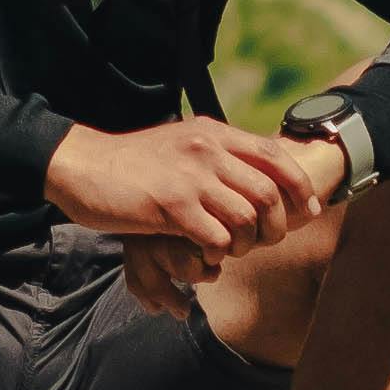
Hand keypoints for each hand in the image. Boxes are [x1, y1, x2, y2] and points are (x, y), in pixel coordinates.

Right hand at [43, 116, 337, 259]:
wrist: (81, 166)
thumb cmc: (131, 163)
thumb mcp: (180, 144)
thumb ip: (215, 153)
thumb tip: (254, 173)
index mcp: (213, 133)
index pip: (276, 155)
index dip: (300, 186)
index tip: (308, 210)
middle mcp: (208, 150)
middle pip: (270, 192)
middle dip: (278, 224)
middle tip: (268, 241)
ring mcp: (190, 177)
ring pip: (248, 217)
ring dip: (247, 243)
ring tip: (233, 250)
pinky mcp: (171, 205)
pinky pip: (217, 237)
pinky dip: (219, 253)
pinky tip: (206, 255)